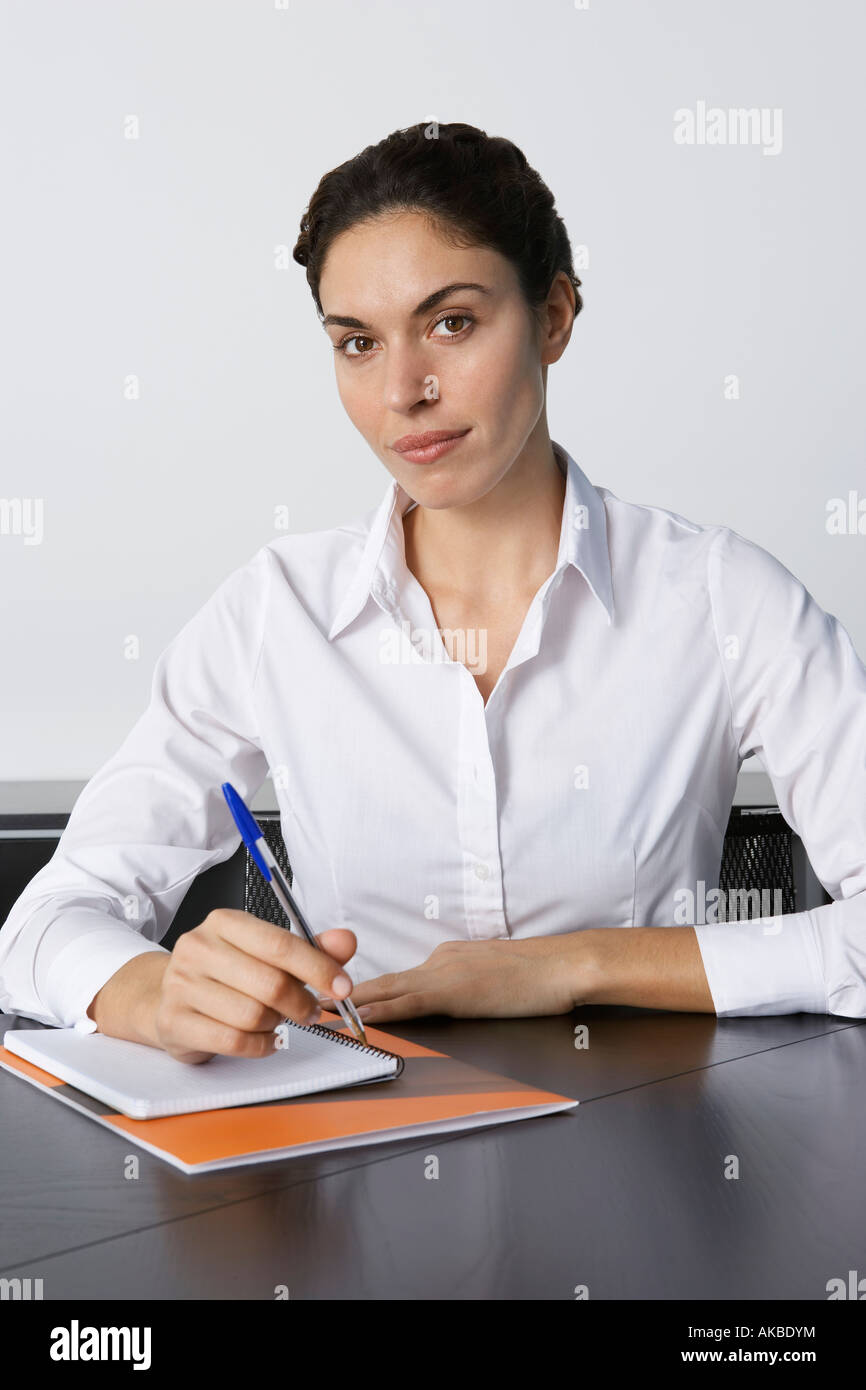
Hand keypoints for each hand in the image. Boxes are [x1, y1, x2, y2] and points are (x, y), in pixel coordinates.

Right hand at [150, 912, 357, 1062]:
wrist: (168, 996)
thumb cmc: (227, 973)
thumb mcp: (266, 952)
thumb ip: (309, 948)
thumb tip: (346, 941)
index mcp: (224, 922)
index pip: (280, 944)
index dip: (319, 968)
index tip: (343, 986)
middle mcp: (198, 948)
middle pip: (270, 983)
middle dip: (302, 1003)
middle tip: (311, 1011)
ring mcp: (181, 985)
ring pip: (253, 1015)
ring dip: (277, 1024)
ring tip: (276, 1019)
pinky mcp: (174, 1021)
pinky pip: (234, 1041)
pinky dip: (261, 1045)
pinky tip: (265, 1038)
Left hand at [315, 935, 594, 1024]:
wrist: (563, 964)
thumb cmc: (538, 975)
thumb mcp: (492, 976)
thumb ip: (464, 983)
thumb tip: (446, 995)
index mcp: (448, 959)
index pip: (400, 978)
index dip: (367, 989)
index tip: (338, 996)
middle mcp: (440, 961)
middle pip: (384, 980)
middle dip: (346, 992)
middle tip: (312, 1001)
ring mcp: (445, 973)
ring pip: (388, 989)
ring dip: (352, 1002)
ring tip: (321, 1010)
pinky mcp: (455, 990)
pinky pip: (409, 1002)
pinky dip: (382, 1010)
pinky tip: (361, 1018)